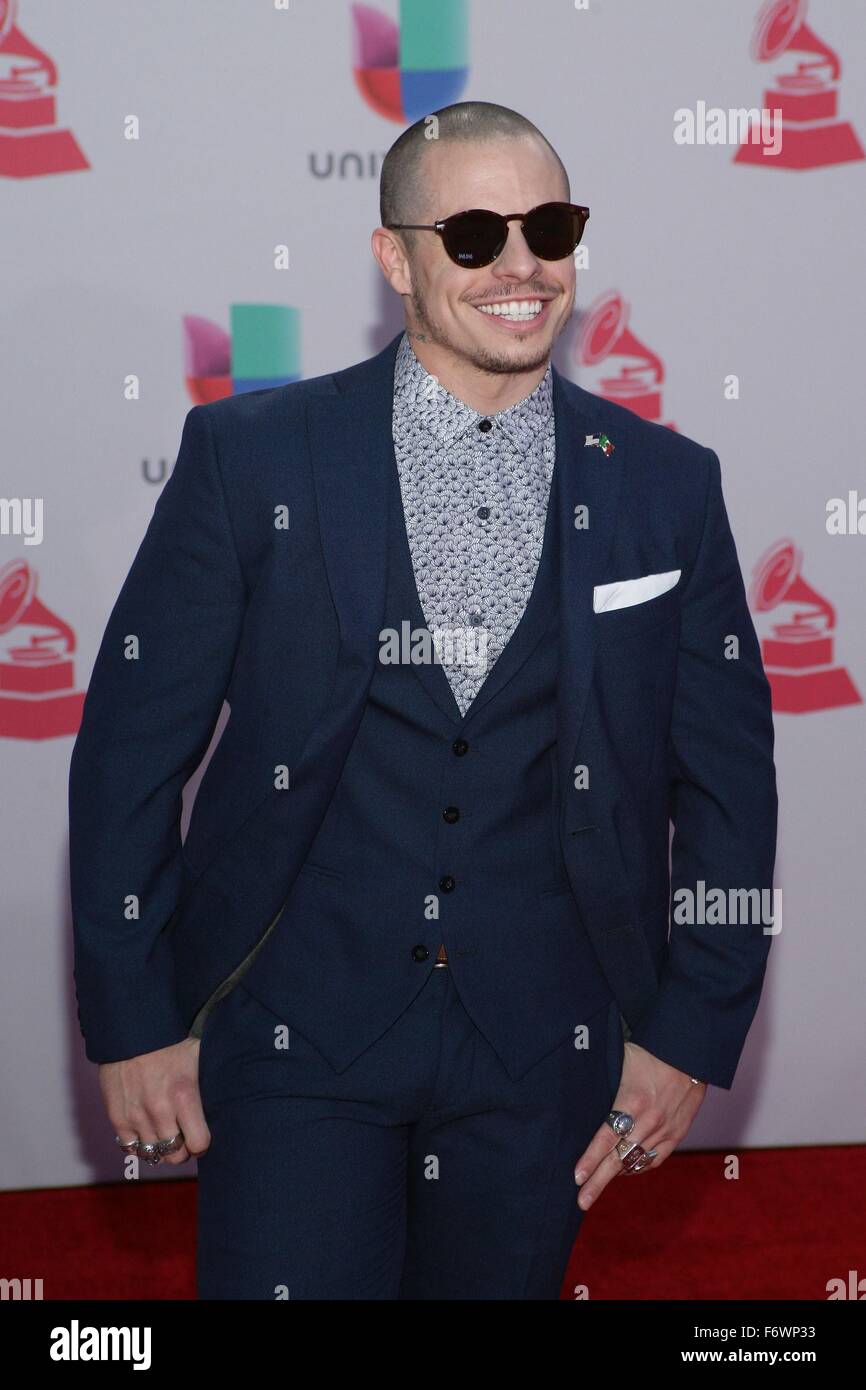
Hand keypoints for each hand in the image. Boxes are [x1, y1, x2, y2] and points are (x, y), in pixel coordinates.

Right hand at [99, 1036, 210, 1166]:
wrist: (131, 1030)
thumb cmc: (170, 1041)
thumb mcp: (199, 1055)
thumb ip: (209, 1082)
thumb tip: (229, 1094)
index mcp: (184, 1095)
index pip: (198, 1143)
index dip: (201, 1143)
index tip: (200, 1136)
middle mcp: (160, 1110)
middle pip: (175, 1155)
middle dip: (182, 1149)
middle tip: (182, 1136)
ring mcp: (136, 1116)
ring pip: (154, 1153)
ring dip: (161, 1146)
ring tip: (164, 1131)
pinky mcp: (117, 1117)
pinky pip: (131, 1148)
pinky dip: (140, 1144)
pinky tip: (146, 1130)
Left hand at [573, 1041, 706, 1208]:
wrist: (690, 1052)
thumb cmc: (650, 1051)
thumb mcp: (621, 1060)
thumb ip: (604, 1081)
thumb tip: (576, 1088)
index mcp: (633, 1101)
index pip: (606, 1138)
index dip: (590, 1159)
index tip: (577, 1177)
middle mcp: (650, 1121)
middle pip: (619, 1158)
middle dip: (598, 1181)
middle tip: (582, 1201)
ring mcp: (666, 1130)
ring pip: (637, 1162)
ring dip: (616, 1175)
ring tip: (596, 1185)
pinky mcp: (678, 1133)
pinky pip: (655, 1158)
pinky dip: (638, 1166)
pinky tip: (625, 1169)